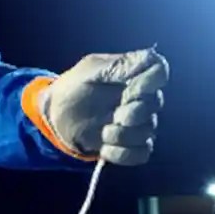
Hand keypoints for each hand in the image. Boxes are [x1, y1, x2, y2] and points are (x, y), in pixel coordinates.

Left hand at [37, 48, 168, 165]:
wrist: (55, 115)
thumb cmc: (73, 87)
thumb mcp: (89, 70)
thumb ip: (118, 66)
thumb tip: (149, 59)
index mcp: (133, 74)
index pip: (159, 70)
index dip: (152, 81)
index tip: (133, 90)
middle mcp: (140, 97)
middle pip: (155, 104)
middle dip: (135, 113)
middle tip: (115, 115)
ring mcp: (137, 122)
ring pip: (147, 131)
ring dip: (124, 135)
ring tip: (103, 132)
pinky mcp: (130, 144)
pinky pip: (141, 153)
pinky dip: (122, 154)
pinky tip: (105, 148)